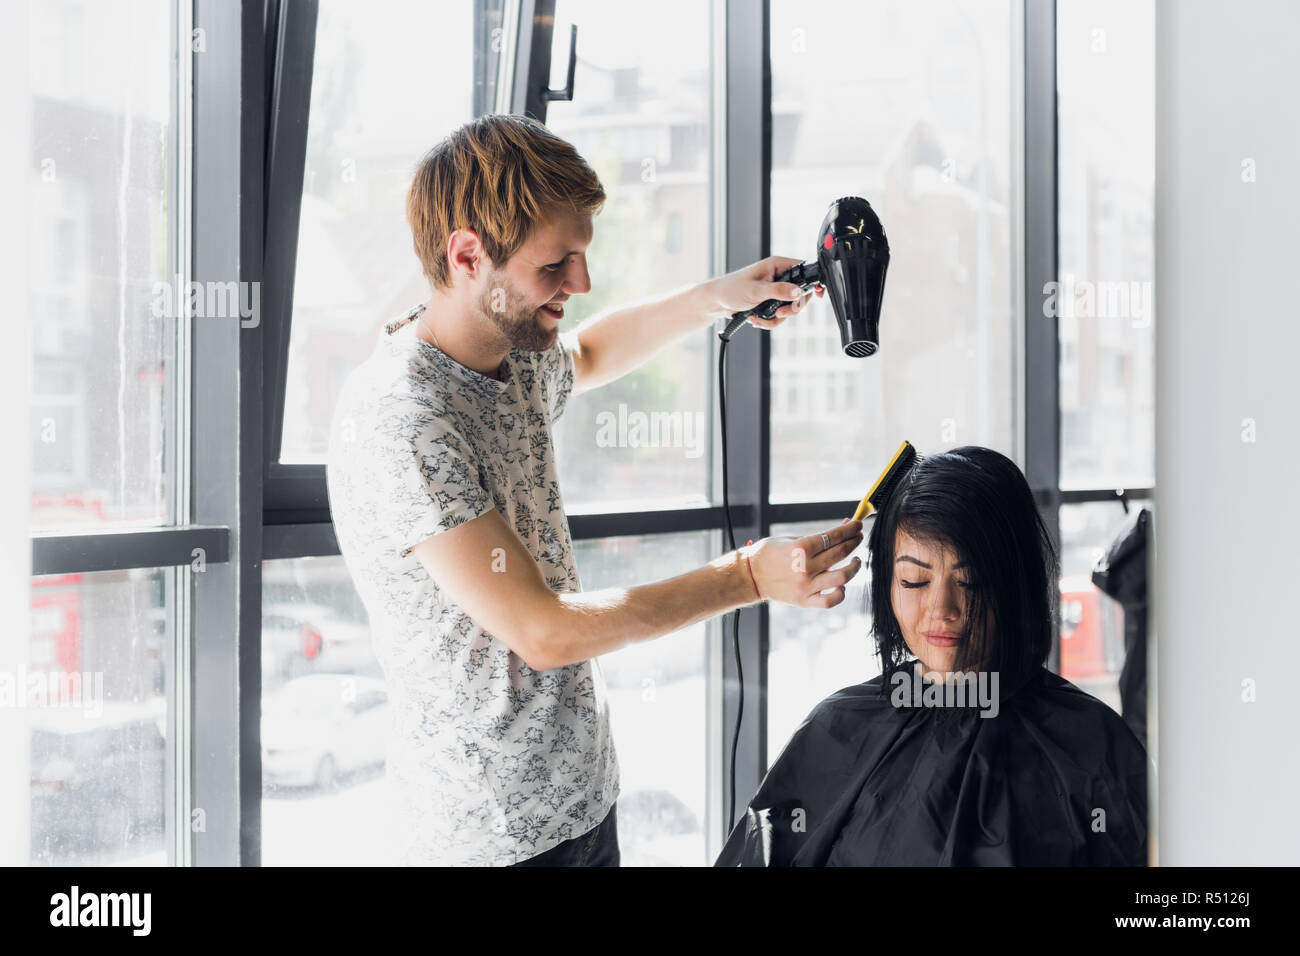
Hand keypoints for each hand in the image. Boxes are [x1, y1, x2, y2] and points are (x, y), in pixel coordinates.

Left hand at [703, 255, 825, 326]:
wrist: (715, 303)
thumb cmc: (730, 289)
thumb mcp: (756, 291)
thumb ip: (778, 291)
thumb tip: (797, 293)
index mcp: (777, 265)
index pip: (804, 270)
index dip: (813, 282)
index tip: (818, 295)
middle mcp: (778, 276)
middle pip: (800, 294)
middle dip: (791, 308)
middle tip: (781, 313)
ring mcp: (775, 291)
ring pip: (790, 308)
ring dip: (777, 318)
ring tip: (760, 317)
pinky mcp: (770, 303)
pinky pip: (779, 315)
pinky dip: (769, 321)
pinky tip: (756, 319)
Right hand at [744, 519, 863, 608]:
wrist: (749, 576)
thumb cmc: (769, 554)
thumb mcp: (791, 539)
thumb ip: (817, 536)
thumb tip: (843, 527)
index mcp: (800, 548)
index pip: (834, 536)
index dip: (849, 529)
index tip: (857, 525)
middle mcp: (805, 567)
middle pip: (840, 553)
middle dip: (854, 541)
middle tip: (858, 536)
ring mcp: (806, 586)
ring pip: (842, 577)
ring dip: (854, 567)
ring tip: (855, 561)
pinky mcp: (804, 601)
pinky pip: (830, 601)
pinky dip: (840, 593)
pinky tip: (842, 584)